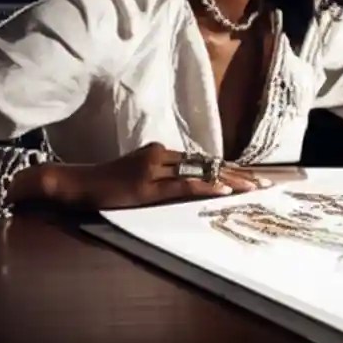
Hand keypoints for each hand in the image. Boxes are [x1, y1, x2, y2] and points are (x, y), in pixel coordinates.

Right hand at [40, 143, 272, 209]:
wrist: (77, 183)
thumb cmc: (108, 183)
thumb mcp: (140, 175)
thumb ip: (164, 176)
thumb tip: (192, 183)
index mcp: (162, 152)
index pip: (204, 158)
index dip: (231, 167)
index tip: (254, 176)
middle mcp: (161, 155)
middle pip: (208, 162)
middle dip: (239, 173)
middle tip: (265, 183)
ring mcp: (154, 169)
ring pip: (200, 170)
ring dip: (230, 180)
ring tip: (252, 188)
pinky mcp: (146, 186)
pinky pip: (181, 185)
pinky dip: (204, 186)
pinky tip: (222, 190)